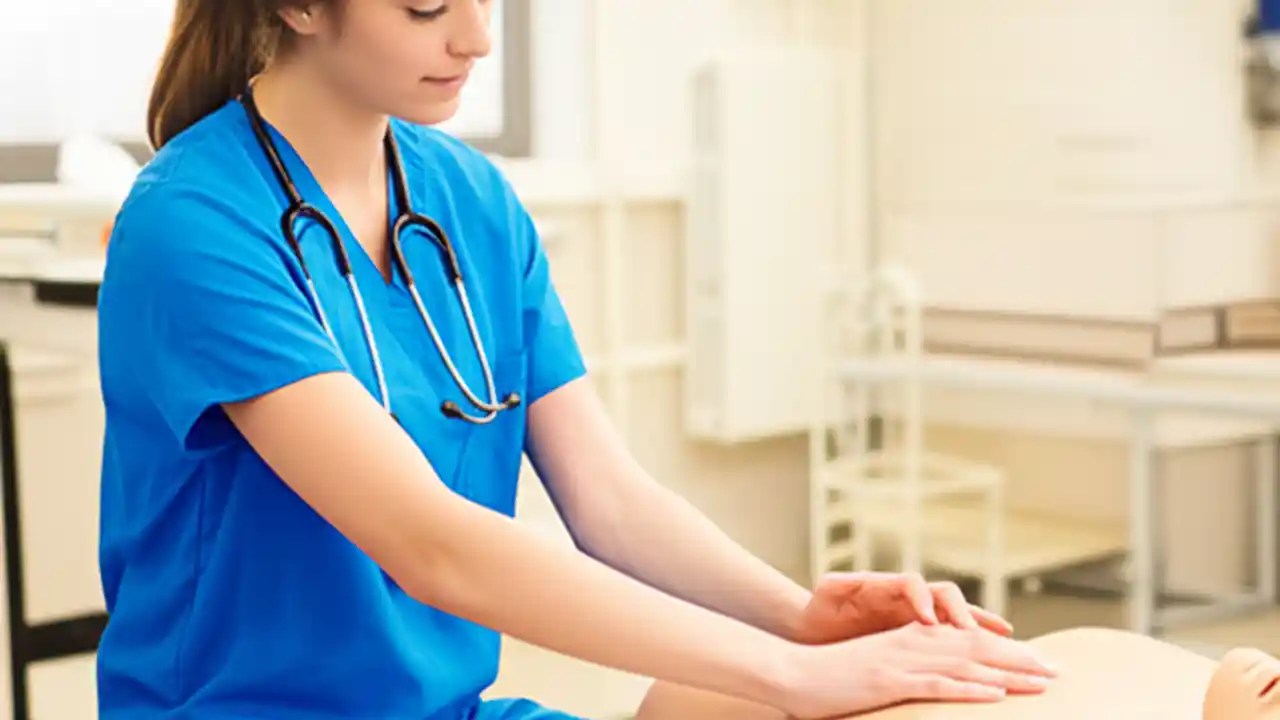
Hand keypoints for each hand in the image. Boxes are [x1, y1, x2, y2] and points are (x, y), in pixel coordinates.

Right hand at [778, 622, 1058, 719]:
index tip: (1039, 665)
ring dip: (1008, 673)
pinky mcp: (889, 680)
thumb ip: (902, 673)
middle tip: (1058, 671)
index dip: (1005, 653)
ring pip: (965, 662)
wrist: (791, 673)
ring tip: (1043, 682)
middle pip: (975, 648)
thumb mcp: (872, 672)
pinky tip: (996, 694)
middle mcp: (911, 645)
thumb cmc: (827, 680)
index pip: (966, 643)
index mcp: (909, 641)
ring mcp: (901, 661)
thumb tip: (928, 685)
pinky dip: (969, 687)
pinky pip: (936, 682)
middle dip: (1019, 660)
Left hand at [791, 572, 1012, 644]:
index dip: (923, 599)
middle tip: (976, 632)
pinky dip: (976, 638)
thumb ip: (838, 583)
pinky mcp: (923, 633)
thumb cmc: (822, 609)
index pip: (913, 584)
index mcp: (888, 586)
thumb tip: (837, 579)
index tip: (929, 621)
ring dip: (980, 624)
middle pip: (944, 595)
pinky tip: (999, 646)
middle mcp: (910, 597)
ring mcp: (920, 613)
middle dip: (962, 612)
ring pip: (958, 613)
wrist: (820, 624)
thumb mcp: (828, 593)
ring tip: (1005, 638)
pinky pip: (955, 634)